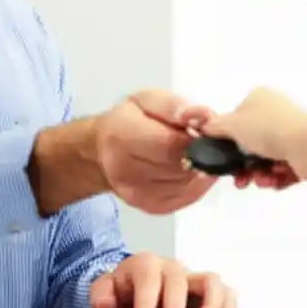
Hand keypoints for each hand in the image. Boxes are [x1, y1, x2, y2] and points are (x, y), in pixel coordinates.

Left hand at [90, 252, 236, 307]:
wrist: (139, 287)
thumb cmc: (126, 290)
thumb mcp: (107, 289)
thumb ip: (102, 293)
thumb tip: (105, 303)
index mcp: (146, 265)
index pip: (148, 276)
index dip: (147, 297)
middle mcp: (173, 269)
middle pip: (179, 278)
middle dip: (177, 301)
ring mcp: (194, 280)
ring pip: (210, 281)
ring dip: (211, 303)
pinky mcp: (210, 294)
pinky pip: (227, 293)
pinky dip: (230, 307)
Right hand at [96, 90, 215, 213]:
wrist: (102, 153)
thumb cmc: (127, 122)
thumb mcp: (147, 99)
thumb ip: (174, 106)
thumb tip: (203, 118)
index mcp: (121, 137)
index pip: (171, 144)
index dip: (195, 136)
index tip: (202, 128)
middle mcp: (125, 170)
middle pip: (182, 165)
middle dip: (199, 151)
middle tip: (195, 138)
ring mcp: (138, 194)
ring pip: (189, 181)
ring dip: (198, 166)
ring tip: (186, 151)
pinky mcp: (152, 207)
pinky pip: (190, 196)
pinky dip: (196, 181)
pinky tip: (186, 167)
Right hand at [181, 87, 306, 183]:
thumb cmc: (273, 128)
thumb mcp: (233, 125)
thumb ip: (215, 126)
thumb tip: (205, 127)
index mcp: (259, 99)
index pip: (236, 120)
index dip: (228, 140)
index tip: (223, 155)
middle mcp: (275, 114)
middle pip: (250, 145)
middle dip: (244, 165)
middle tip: (241, 177)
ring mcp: (289, 133)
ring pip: (265, 160)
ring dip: (260, 174)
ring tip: (262, 180)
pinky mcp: (300, 153)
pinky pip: (281, 169)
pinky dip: (276, 177)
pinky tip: (275, 179)